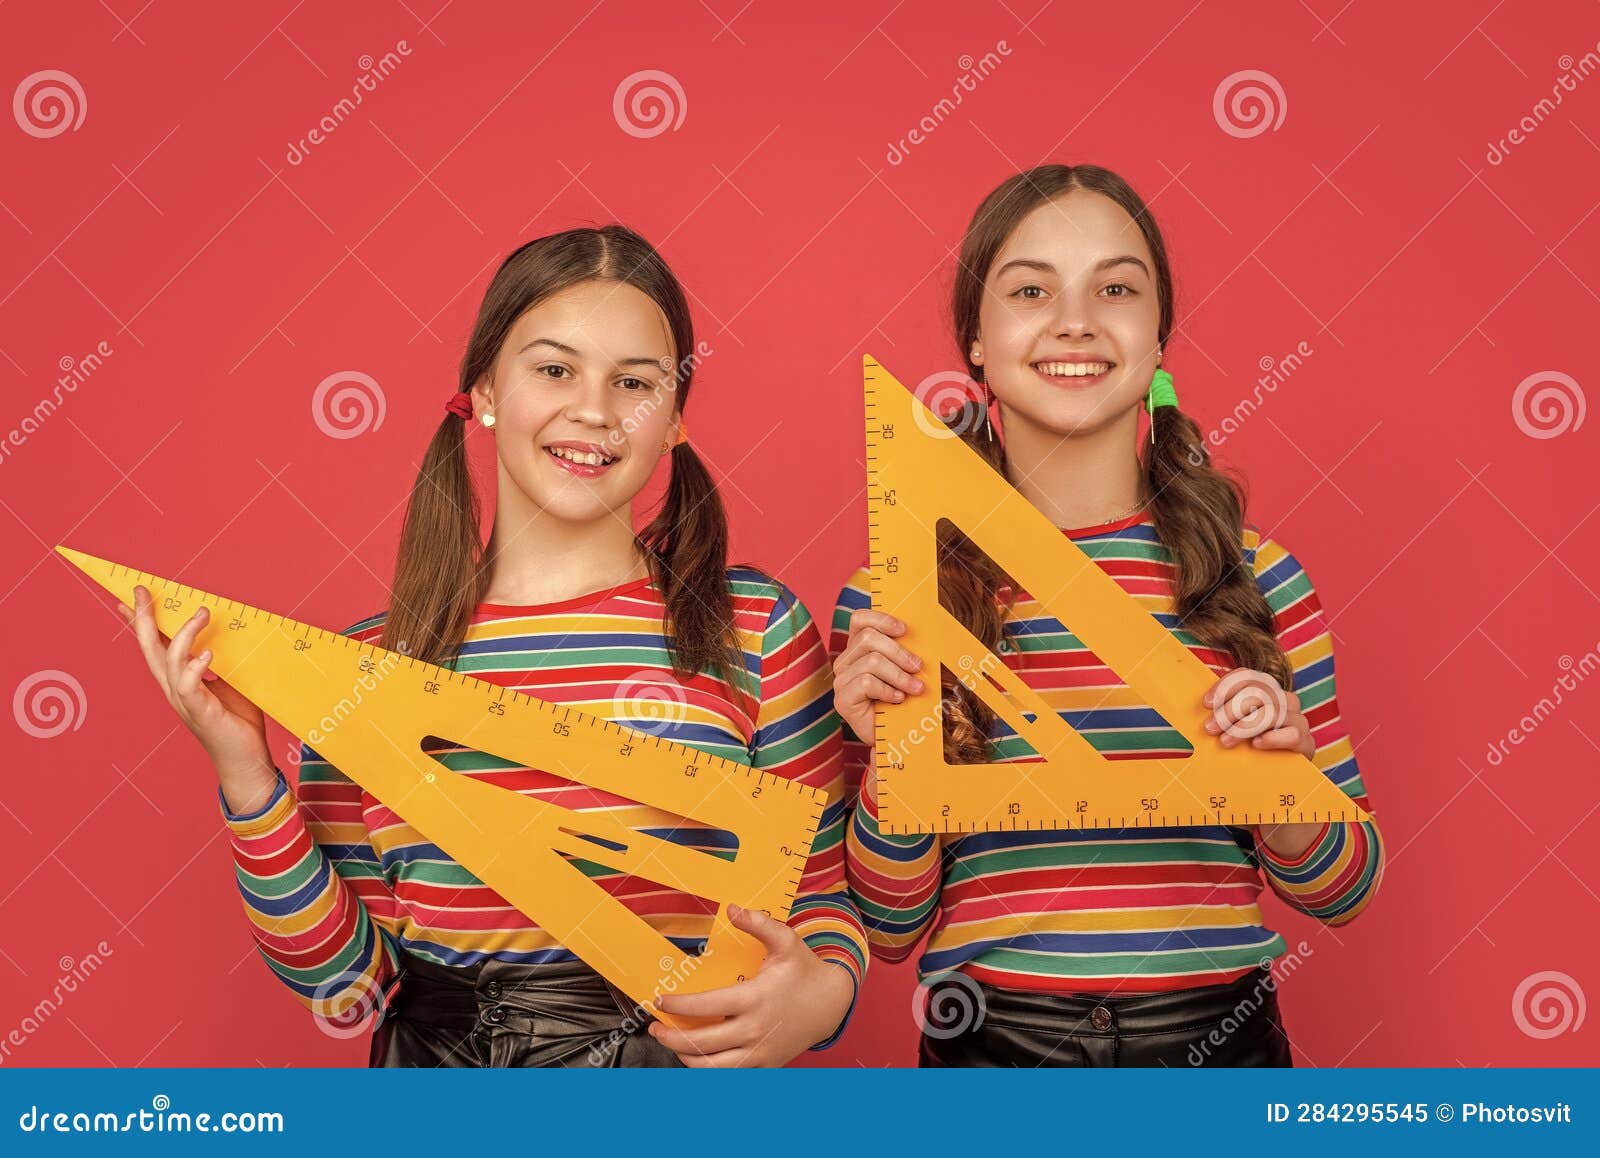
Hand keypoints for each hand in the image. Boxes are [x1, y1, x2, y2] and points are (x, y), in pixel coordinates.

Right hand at [119, 584, 274, 805]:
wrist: (246, 759)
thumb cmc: (237, 721)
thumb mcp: (230, 683)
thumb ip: (222, 661)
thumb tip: (225, 634)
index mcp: (179, 681)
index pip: (155, 647)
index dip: (141, 623)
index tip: (133, 597)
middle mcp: (175, 690)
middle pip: (150, 650)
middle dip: (143, 620)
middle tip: (142, 592)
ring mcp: (185, 702)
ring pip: (170, 664)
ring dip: (182, 636)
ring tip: (200, 614)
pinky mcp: (201, 713)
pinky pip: (190, 687)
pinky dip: (194, 668)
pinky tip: (207, 655)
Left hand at [647, 904, 854, 1066]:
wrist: (832, 1004)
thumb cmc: (806, 971)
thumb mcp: (786, 940)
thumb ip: (758, 923)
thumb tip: (732, 908)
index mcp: (754, 998)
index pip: (705, 1006)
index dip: (677, 1005)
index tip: (659, 1000)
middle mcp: (754, 1030)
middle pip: (701, 1043)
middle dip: (671, 1036)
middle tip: (656, 1026)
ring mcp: (760, 1052)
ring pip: (712, 1068)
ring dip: (686, 1057)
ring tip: (673, 1043)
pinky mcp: (766, 1064)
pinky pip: (730, 1075)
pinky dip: (709, 1069)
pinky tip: (698, 1056)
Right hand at [831, 608, 923, 803]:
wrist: (895, 738)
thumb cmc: (904, 700)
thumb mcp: (907, 670)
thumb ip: (907, 650)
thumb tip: (924, 631)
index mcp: (858, 648)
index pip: (860, 619)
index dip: (882, 619)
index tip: (905, 630)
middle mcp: (845, 662)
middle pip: (868, 638)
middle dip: (900, 652)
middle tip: (919, 667)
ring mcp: (841, 681)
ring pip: (872, 661)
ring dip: (900, 675)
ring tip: (915, 689)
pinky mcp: (842, 700)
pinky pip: (867, 682)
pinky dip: (888, 690)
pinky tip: (898, 700)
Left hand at [1201, 668, 1312, 757]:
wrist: (1278, 778)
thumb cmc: (1249, 749)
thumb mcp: (1233, 728)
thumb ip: (1221, 716)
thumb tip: (1199, 709)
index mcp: (1266, 691)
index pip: (1247, 677)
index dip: (1225, 687)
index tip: (1207, 704)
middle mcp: (1284, 700)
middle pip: (1257, 693)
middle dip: (1229, 710)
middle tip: (1210, 728)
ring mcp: (1298, 720)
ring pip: (1272, 712)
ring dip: (1244, 727)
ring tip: (1226, 742)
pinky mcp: (1306, 742)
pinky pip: (1292, 733)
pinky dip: (1271, 738)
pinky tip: (1256, 745)